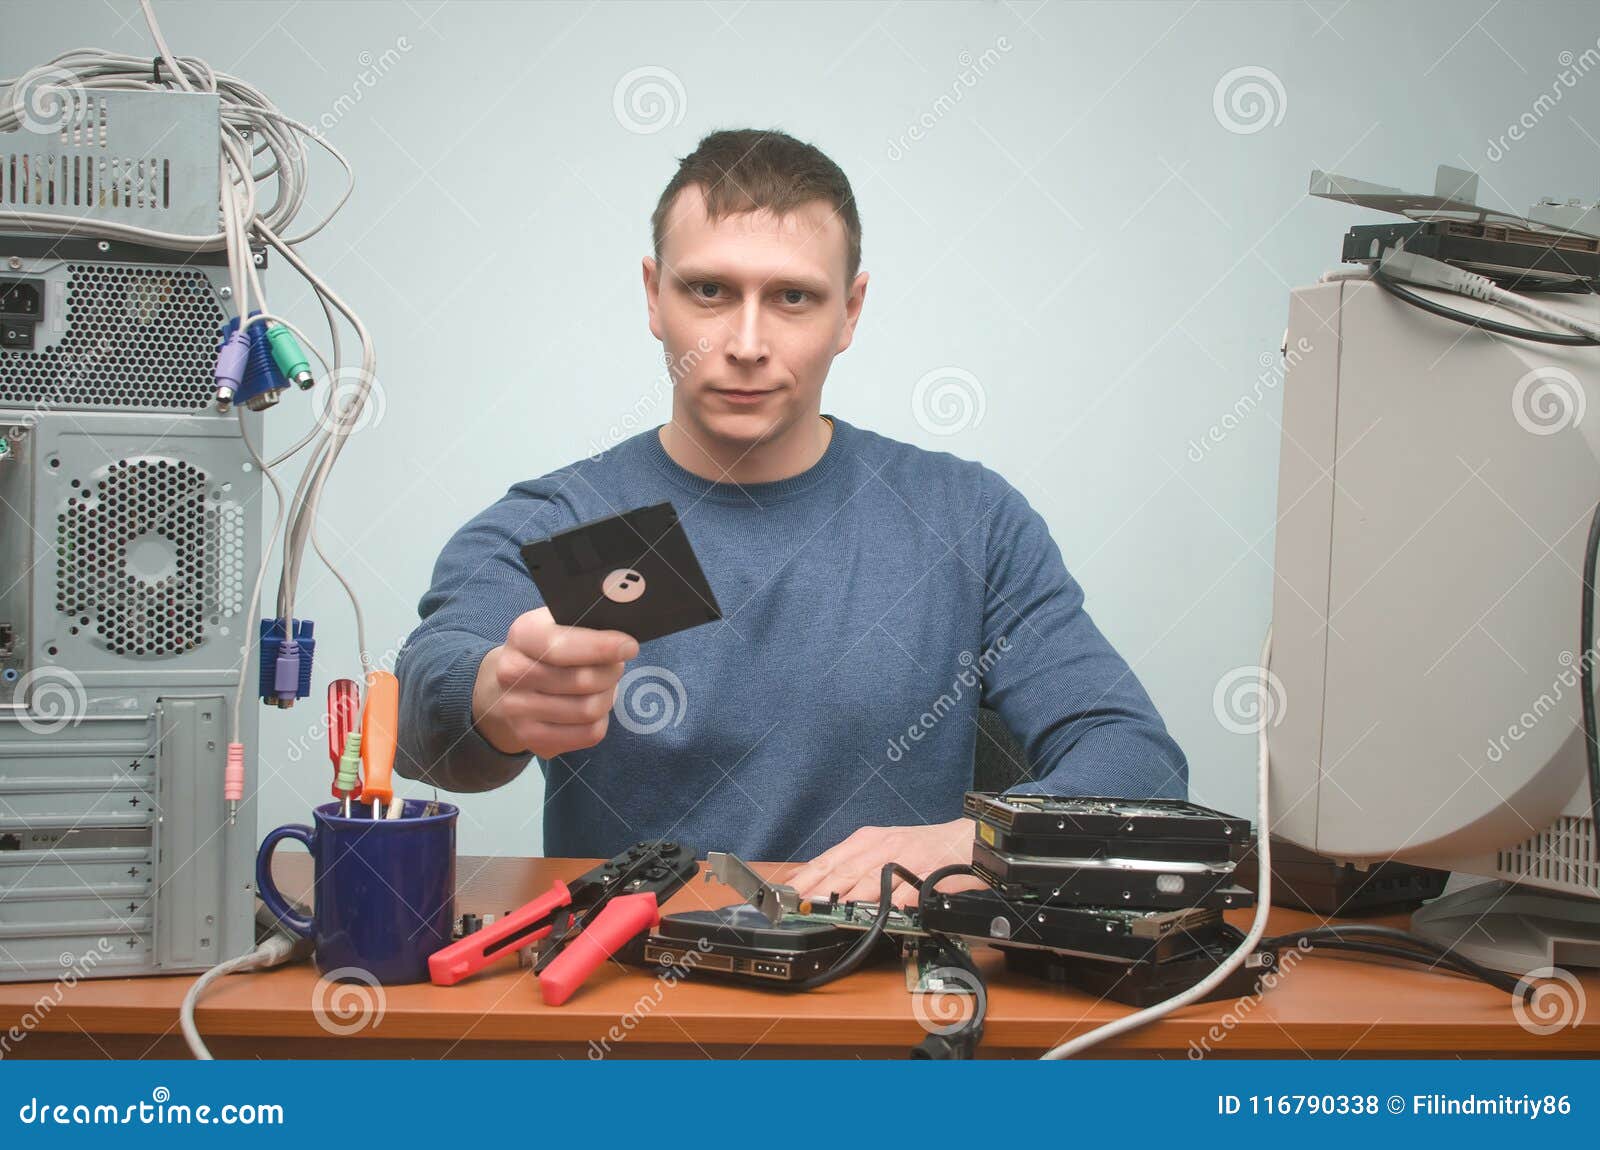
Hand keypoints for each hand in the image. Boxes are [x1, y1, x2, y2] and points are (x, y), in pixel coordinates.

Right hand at [471, 607, 637, 758]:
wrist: (510, 686)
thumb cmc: (549, 649)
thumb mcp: (560, 624)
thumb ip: (588, 626)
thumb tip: (624, 640)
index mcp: (522, 635)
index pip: (561, 646)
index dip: (601, 648)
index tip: (629, 647)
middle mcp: (512, 674)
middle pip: (583, 681)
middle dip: (611, 673)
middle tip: (616, 666)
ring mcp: (518, 710)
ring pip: (589, 710)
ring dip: (607, 697)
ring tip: (603, 686)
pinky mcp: (532, 738)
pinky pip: (588, 734)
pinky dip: (601, 721)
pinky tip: (592, 707)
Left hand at [786, 818, 986, 906]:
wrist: (967, 839)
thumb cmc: (922, 847)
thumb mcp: (882, 846)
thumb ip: (852, 864)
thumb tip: (815, 881)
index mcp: (868, 840)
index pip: (829, 860)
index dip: (806, 879)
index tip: (786, 895)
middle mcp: (884, 846)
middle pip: (846, 871)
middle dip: (821, 892)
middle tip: (802, 908)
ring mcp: (906, 858)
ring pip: (874, 881)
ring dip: (853, 898)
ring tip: (835, 912)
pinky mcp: (929, 871)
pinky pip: (910, 890)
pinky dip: (896, 903)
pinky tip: (885, 914)